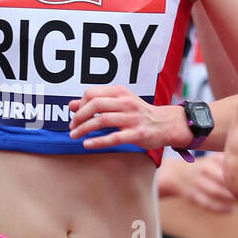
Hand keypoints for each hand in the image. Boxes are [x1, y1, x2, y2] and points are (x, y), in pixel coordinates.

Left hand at [69, 86, 185, 149]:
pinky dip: (97, 141)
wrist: (166, 124)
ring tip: (74, 135)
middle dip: (79, 116)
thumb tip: (71, 105)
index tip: (75, 115)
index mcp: (120, 92)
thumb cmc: (139, 113)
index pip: (92, 93)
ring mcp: (132, 118)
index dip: (80, 104)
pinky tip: (87, 144)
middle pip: (95, 105)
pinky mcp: (137, 134)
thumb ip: (96, 102)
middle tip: (72, 126)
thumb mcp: (119, 102)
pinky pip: (113, 138)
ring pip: (102, 121)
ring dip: (84, 129)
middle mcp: (126, 103)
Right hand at [161, 152, 236, 212]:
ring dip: (231, 198)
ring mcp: (196, 184)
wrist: (176, 175)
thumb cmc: (204, 168)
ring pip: (215, 192)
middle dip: (237, 186)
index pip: (228, 165)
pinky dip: (220, 209)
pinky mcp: (192, 196)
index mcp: (210, 160)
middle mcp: (202, 170)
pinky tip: (232, 210)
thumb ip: (229, 162)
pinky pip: (207, 204)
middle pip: (222, 179)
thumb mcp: (213, 159)